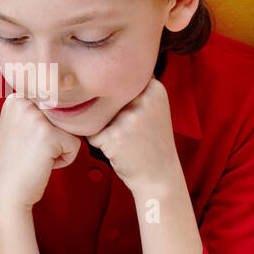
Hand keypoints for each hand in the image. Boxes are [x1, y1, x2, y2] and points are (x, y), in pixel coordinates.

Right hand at [0, 92, 80, 210]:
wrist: (6, 193)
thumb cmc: (17, 163)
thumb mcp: (19, 127)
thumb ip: (37, 111)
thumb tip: (66, 96)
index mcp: (15, 98)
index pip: (53, 106)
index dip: (47, 129)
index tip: (26, 143)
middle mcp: (23, 102)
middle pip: (63, 116)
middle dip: (55, 137)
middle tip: (31, 152)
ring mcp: (35, 117)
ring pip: (70, 129)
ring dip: (60, 147)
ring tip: (38, 157)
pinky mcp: (49, 135)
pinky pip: (75, 145)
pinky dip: (65, 159)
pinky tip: (43, 165)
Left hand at [87, 78, 179, 194]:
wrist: (160, 176)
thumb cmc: (152, 141)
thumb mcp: (154, 107)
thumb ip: (134, 89)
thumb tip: (99, 77)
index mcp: (154, 88)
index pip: (118, 83)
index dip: (120, 100)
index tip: (135, 116)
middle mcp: (143, 99)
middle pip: (107, 98)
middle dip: (112, 114)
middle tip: (132, 131)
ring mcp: (129, 117)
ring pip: (99, 114)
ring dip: (106, 128)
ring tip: (126, 140)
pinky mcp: (114, 136)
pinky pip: (93, 133)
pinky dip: (101, 142)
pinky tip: (119, 149)